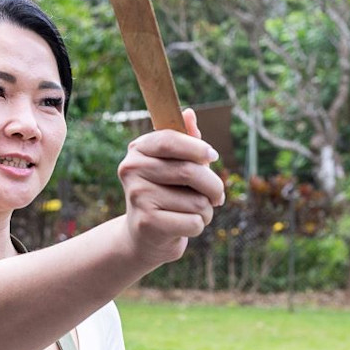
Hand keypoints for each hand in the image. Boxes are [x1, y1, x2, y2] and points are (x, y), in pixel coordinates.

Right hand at [117, 108, 224, 266]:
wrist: (145, 236)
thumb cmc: (166, 193)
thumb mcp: (174, 166)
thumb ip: (184, 141)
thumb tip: (189, 113)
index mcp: (138, 150)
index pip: (171, 140)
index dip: (197, 148)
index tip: (213, 157)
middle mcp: (132, 170)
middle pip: (189, 171)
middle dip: (214, 186)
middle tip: (217, 196)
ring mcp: (138, 196)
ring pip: (197, 201)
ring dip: (206, 210)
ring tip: (193, 212)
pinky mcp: (147, 223)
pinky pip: (193, 222)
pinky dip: (198, 226)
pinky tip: (184, 226)